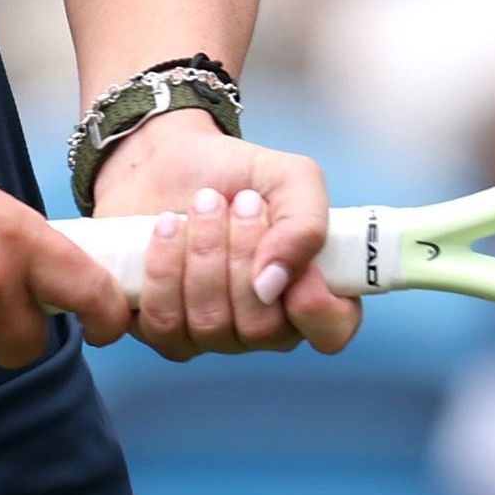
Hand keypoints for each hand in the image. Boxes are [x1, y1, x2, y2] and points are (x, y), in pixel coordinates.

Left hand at [85, 117, 361, 357]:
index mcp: (311, 293)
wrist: (168, 160)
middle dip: (245, 256)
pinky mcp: (163, 329)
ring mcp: (214, 333)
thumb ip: (305, 226)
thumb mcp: (292, 179)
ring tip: (204, 204)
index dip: (316, 308)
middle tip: (241, 202)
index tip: (299, 262)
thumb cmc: (240, 175)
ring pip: (211, 324)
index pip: (331, 333)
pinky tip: (167, 227)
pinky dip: (164, 268)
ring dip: (205, 254)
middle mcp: (265, 325)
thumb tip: (272, 285)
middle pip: (262, 329)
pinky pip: (163, 323)